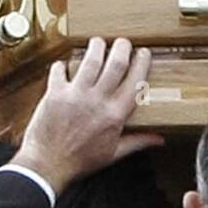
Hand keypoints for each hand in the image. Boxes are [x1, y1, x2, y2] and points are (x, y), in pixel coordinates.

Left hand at [12, 38, 162, 195]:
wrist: (48, 165)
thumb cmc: (80, 162)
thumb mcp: (113, 154)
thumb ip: (138, 141)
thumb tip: (159, 139)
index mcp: (115, 115)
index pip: (135, 81)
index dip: (142, 63)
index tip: (144, 53)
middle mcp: (97, 101)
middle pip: (115, 63)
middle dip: (121, 47)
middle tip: (122, 42)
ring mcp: (76, 94)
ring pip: (90, 60)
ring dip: (96, 47)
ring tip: (98, 43)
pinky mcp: (55, 92)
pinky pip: (60, 69)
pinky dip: (63, 64)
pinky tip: (66, 65)